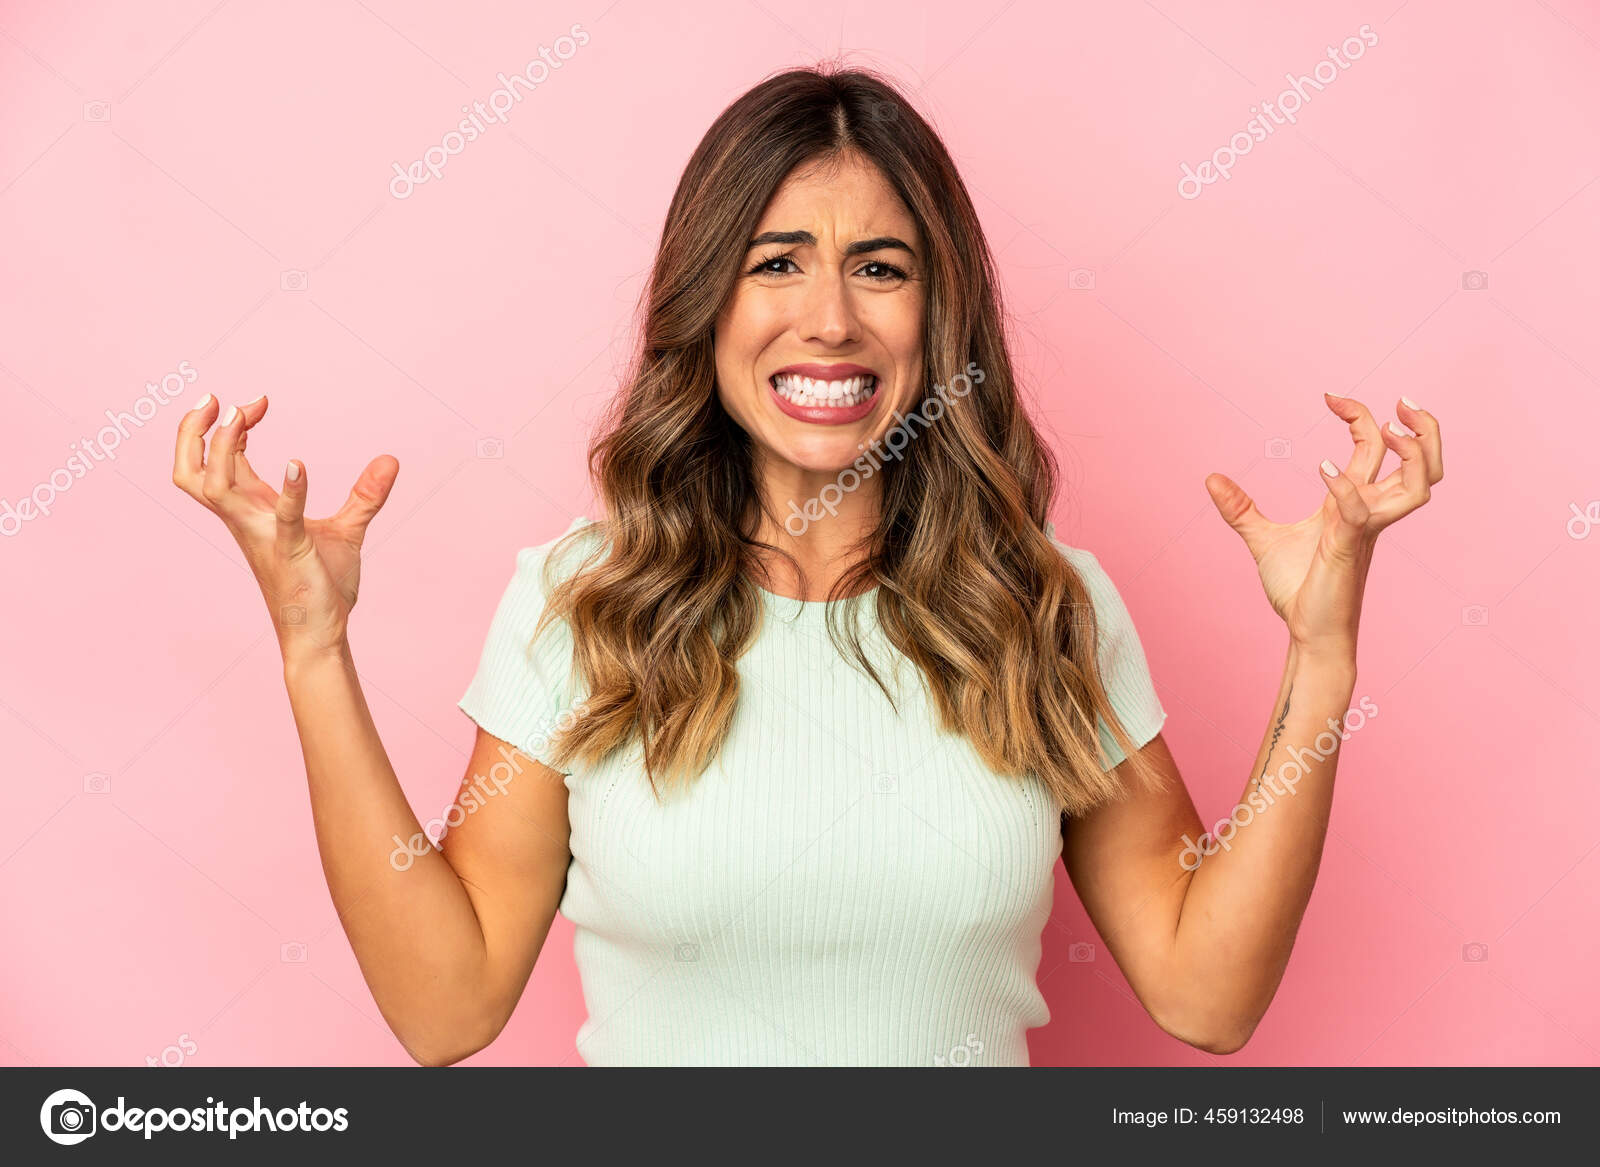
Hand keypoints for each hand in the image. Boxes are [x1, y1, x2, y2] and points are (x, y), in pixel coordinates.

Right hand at [172, 394, 399, 662]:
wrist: (322, 632)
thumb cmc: (323, 585)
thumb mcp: (347, 530)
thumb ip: (365, 495)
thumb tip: (391, 461)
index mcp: (251, 511)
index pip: (219, 460)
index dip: (228, 426)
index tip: (257, 402)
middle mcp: (245, 519)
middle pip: (192, 471)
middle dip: (193, 431)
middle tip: (217, 400)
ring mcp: (262, 534)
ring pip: (214, 487)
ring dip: (224, 447)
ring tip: (242, 414)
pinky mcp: (290, 550)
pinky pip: (283, 516)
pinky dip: (290, 489)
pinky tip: (297, 463)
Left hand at [1204, 394, 1443, 658]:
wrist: (1306, 633)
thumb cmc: (1299, 589)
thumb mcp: (1262, 540)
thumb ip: (1240, 509)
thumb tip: (1211, 479)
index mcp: (1353, 503)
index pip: (1374, 449)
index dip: (1361, 417)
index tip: (1330, 396)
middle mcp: (1369, 512)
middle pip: (1419, 462)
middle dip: (1420, 427)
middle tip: (1400, 400)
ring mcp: (1364, 530)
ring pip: (1419, 486)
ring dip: (1412, 452)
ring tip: (1386, 426)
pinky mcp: (1348, 549)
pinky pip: (1359, 512)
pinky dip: (1345, 487)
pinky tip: (1320, 469)